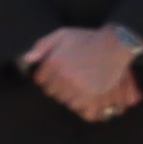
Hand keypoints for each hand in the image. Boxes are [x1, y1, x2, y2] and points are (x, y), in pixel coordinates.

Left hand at [26, 25, 142, 124]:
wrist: (116, 43)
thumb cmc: (88, 38)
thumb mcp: (63, 34)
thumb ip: (42, 45)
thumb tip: (26, 59)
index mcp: (53, 63)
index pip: (41, 80)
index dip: (49, 76)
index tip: (58, 72)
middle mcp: (64, 77)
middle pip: (53, 93)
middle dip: (61, 86)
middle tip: (74, 77)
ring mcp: (79, 87)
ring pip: (67, 102)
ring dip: (73, 96)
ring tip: (83, 85)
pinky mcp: (93, 95)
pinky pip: (82, 110)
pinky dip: (85, 106)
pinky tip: (89, 97)